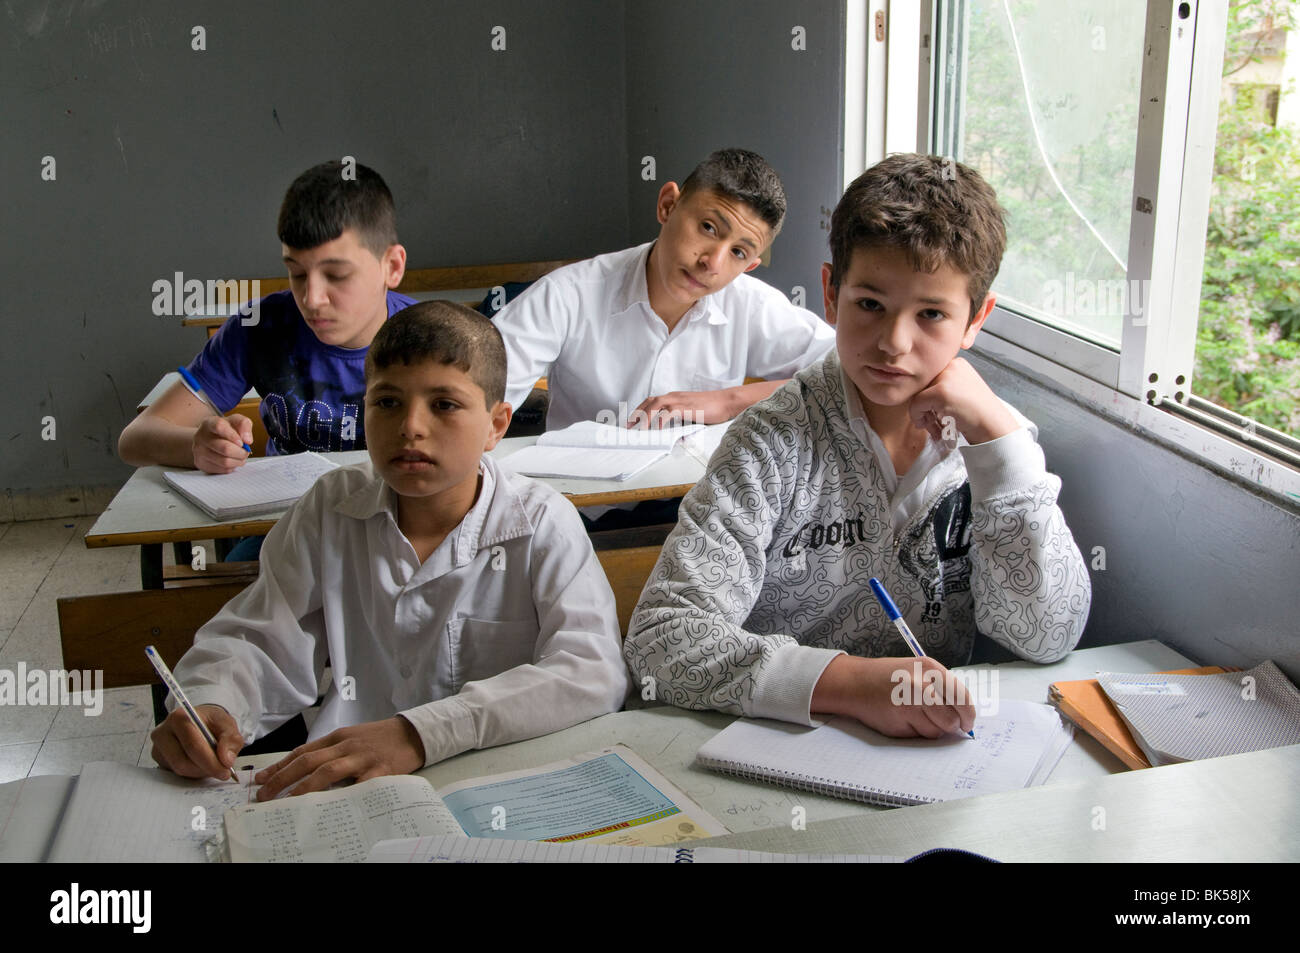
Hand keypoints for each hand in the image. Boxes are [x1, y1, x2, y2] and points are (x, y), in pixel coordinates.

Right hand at [151, 704, 243, 778]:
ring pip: (179, 770)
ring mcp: (158, 748)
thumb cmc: (211, 722)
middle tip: (223, 772)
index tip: (225, 771)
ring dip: (199, 772)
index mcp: (179, 718)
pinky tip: (201, 764)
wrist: (199, 721)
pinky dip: (192, 773)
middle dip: (205, 769)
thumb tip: (226, 760)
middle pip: (182, 762)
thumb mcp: (227, 724)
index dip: (210, 762)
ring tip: (212, 764)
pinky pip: (175, 773)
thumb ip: (231, 740)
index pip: (193, 745)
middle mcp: (163, 733)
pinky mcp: (159, 760)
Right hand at [192, 414, 252, 472]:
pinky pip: (223, 470)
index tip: (242, 442)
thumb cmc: (225, 429)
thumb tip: (248, 440)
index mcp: (209, 423)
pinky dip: (232, 467)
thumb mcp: (235, 421)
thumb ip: (244, 425)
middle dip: (241, 452)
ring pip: (225, 462)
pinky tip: (232, 460)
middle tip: (246, 451)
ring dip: (239, 461)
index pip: (219, 426)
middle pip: (225, 448)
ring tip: (241, 456)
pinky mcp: (201, 464)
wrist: (208, 439)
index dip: (233, 435)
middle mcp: (201, 437)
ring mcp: (199, 451)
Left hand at [253, 717, 425, 799]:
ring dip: (305, 787)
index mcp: (337, 737)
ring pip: (328, 770)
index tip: (260, 780)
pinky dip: (345, 794)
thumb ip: (330, 751)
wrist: (412, 733)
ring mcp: (362, 757)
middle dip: (283, 778)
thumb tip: (300, 770)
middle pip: (308, 760)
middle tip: (264, 794)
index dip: (279, 765)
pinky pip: (360, 784)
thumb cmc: (379, 739)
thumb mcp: (351, 739)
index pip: (302, 751)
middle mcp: (346, 745)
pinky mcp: (380, 769)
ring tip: (289, 801)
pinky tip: (333, 806)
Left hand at [628, 388, 735, 427]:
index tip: (632, 420)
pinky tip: (657, 429)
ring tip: (640, 429)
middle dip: (637, 413)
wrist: (728, 402)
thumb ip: (683, 423)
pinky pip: (669, 412)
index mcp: (674, 397)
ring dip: (646, 417)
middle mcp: (674, 396)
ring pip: (656, 405)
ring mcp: (680, 400)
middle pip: (650, 402)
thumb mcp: (693, 416)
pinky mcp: (686, 406)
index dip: (640, 410)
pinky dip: (660, 420)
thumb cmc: (713, 409)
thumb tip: (678, 437)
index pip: (652, 401)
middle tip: (629, 426)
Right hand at [812, 655, 975, 738]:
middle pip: (952, 718)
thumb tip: (965, 715)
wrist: (855, 683)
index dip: (968, 714)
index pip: (962, 697)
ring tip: (915, 715)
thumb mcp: (919, 671)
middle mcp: (921, 685)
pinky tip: (903, 718)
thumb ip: (942, 689)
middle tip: (951, 726)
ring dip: (931, 728)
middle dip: (953, 725)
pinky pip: (919, 735)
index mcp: (930, 669)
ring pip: (937, 731)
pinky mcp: (898, 721)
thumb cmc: (889, 677)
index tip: (968, 722)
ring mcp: (908, 704)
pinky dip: (915, 731)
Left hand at [907, 357, 1017, 445]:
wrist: (995, 427)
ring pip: (917, 395)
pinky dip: (919, 418)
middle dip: (925, 409)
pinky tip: (935, 428)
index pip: (930, 380)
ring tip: (937, 429)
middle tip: (935, 425)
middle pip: (922, 387)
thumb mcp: (961, 393)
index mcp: (957, 364)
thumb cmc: (978, 416)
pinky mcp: (940, 392)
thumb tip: (915, 396)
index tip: (937, 416)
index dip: (930, 401)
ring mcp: (946, 378)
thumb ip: (942, 389)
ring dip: (923, 416)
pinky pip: (916, 404)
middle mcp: (951, 366)